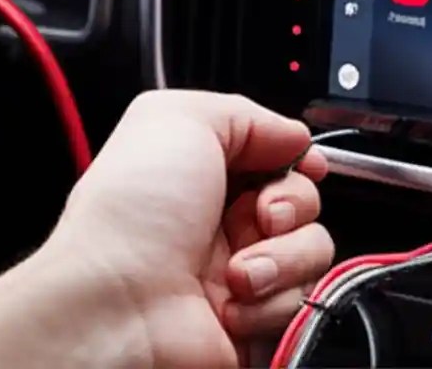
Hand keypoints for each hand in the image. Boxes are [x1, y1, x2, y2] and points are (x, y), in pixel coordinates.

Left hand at [0, 90, 333, 366]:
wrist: (118, 309)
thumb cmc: (133, 217)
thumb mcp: (178, 119)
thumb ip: (247, 113)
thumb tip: (297, 139)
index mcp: (206, 174)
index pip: (279, 157)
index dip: (297, 159)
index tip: (301, 163)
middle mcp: (225, 222)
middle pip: (304, 200)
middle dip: (292, 204)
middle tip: (258, 217)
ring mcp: (246, 272)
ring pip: (313, 249)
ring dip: (283, 257)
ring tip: (236, 274)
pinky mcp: (260, 318)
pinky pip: (303, 299)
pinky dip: (272, 301)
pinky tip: (231, 304)